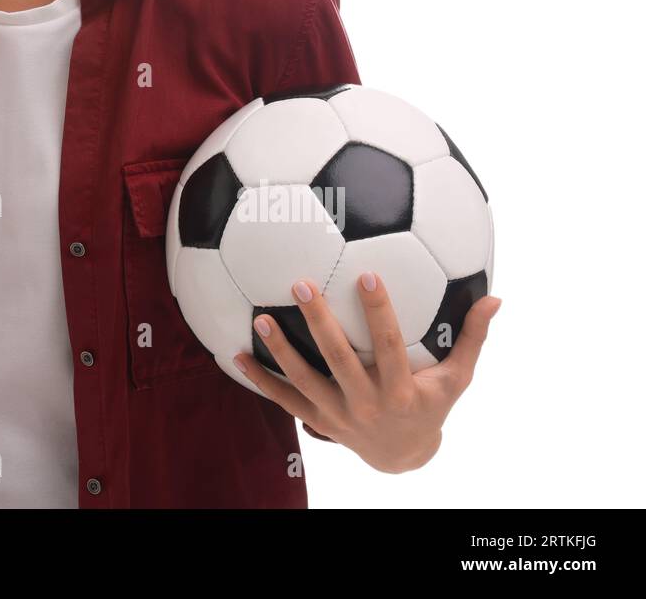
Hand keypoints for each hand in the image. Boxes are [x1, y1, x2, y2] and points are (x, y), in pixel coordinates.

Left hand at [233, 272, 501, 472]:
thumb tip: (495, 298)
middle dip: (320, 322)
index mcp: (401, 390)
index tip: (367, 272)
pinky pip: (284, 400)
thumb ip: (472, 338)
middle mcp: (367, 404)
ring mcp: (338, 415)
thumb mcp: (457, 378)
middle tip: (301, 283)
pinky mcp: (317, 421)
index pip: (390, 346)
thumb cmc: (431, 405)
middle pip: (340, 359)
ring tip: (260, 317)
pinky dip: (260, 379)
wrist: (403, 457)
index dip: (379, 312)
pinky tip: (234, 354)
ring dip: (281, 350)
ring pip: (305, 380)